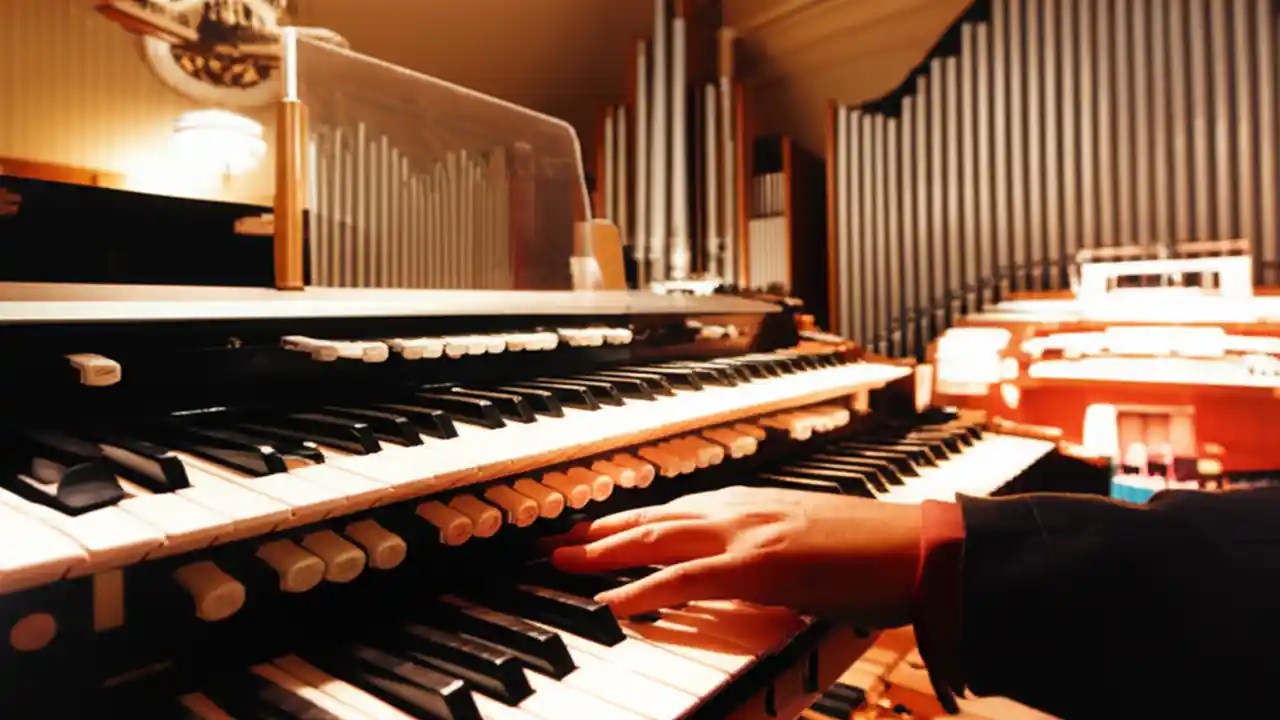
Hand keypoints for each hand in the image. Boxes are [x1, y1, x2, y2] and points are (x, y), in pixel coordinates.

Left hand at [543, 486, 922, 625]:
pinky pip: (688, 579)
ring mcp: (747, 534)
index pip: (670, 511)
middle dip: (595, 533)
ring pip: (657, 539)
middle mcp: (739, 510)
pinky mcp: (760, 566)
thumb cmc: (868, 551)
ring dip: (603, 553)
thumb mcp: (802, 543)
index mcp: (748, 505)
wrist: (916, 549)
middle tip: (551, 544)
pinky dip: (645, 590)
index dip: (623, 521)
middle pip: (650, 519)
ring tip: (561, 564)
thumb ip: (761, 552)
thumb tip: (732, 573)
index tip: (584, 530)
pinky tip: (613, 603)